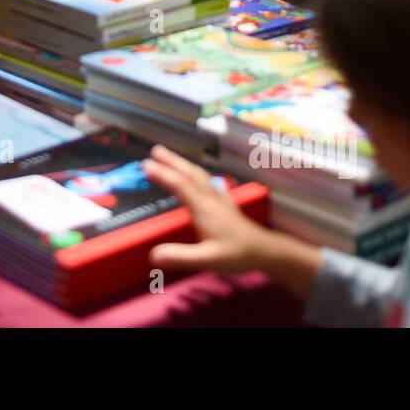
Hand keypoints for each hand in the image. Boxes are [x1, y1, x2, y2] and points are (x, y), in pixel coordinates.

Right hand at [143, 145, 270, 275]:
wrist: (265, 251)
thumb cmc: (237, 254)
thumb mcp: (208, 259)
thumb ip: (181, 256)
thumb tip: (153, 254)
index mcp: (203, 208)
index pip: (180, 185)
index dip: (162, 174)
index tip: (145, 165)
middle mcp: (210, 199)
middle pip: (189, 174)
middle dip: (171, 161)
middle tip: (155, 150)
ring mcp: (218, 200)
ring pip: (198, 176)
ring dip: (182, 165)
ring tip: (169, 157)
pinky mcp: (225, 205)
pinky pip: (208, 183)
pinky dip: (197, 175)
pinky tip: (199, 177)